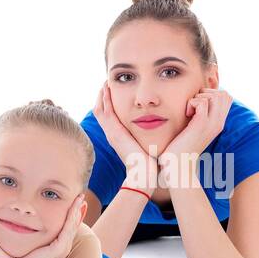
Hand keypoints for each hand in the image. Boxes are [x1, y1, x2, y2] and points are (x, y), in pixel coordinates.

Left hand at [16, 194, 85, 257]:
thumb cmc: (24, 254)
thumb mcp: (33, 237)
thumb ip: (36, 227)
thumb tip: (32, 213)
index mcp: (60, 242)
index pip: (69, 223)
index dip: (73, 210)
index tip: (74, 197)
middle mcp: (65, 244)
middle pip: (74, 222)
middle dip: (78, 208)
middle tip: (80, 194)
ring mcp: (64, 247)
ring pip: (73, 224)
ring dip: (76, 210)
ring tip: (79, 198)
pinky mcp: (60, 248)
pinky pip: (68, 229)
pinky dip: (71, 218)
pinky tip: (72, 208)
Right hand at [92, 82, 157, 196]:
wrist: (144, 175)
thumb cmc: (149, 163)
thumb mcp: (146, 145)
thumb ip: (147, 136)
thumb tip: (158, 129)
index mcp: (119, 136)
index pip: (110, 116)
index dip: (109, 103)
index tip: (114, 90)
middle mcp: (112, 134)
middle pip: (101, 110)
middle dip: (103, 96)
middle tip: (107, 82)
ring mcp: (111, 133)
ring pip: (100, 109)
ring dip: (102, 95)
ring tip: (106, 82)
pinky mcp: (114, 133)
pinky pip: (105, 112)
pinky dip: (105, 100)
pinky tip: (107, 89)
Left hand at [159, 88, 232, 186]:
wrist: (178, 165)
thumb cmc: (182, 147)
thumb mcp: (195, 129)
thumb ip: (199, 116)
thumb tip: (196, 102)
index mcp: (219, 123)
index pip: (227, 97)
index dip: (213, 93)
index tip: (199, 104)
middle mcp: (219, 123)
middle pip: (223, 94)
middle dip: (207, 92)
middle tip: (194, 105)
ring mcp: (211, 124)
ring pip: (214, 96)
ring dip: (199, 97)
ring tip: (190, 111)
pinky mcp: (200, 125)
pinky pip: (202, 102)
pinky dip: (192, 103)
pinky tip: (186, 115)